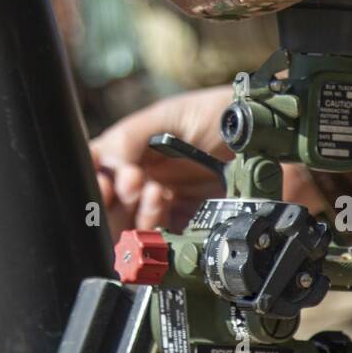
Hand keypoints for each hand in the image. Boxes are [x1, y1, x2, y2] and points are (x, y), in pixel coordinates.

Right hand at [90, 86, 234, 234]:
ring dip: (136, 212)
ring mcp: (155, 203)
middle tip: (134, 183)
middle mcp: (136, 177)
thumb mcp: (168, 115)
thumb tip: (109, 166)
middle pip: (105, 204)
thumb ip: (130, 137)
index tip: (104, 182)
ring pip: (126, 225)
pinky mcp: (179, 223)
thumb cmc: (213, 114)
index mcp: (125, 149)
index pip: (92, 169)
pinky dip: (154, 227)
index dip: (91, 181)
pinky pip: (154, 238)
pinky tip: (166, 204)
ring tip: (155, 192)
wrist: (261, 137)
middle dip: (115, 199)